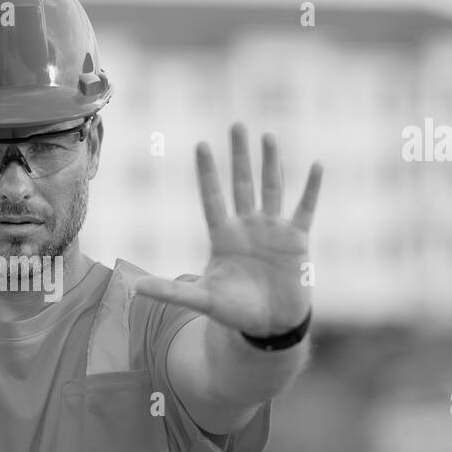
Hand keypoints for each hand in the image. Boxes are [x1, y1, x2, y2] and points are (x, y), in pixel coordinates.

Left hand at [133, 123, 321, 335]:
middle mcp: (247, 227)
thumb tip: (134, 287)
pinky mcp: (297, 240)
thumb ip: (171, 291)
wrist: (269, 326)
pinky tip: (316, 166)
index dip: (208, 173)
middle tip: (236, 125)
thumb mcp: (202, 300)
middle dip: (239, 156)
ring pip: (272, 188)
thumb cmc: (234, 311)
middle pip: (242, 184)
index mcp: (223, 236)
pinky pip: (305, 209)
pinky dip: (311, 189)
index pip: (213, 197)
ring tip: (268, 136)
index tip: (201, 145)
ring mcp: (273, 231)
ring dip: (271, 163)